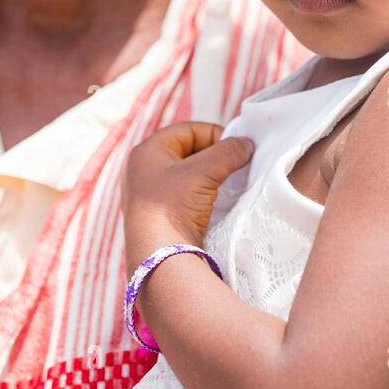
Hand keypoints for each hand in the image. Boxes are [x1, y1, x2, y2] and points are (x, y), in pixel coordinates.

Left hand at [121, 121, 253, 274]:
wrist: (159, 258)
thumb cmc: (173, 206)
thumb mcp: (204, 171)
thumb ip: (228, 151)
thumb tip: (245, 145)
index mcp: (146, 151)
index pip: (188, 130)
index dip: (215, 134)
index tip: (237, 148)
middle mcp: (142, 170)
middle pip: (187, 151)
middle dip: (214, 156)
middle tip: (236, 166)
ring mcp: (147, 195)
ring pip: (187, 175)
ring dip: (209, 177)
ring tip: (228, 184)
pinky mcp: (157, 216)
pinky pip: (183, 196)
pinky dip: (201, 195)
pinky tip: (215, 203)